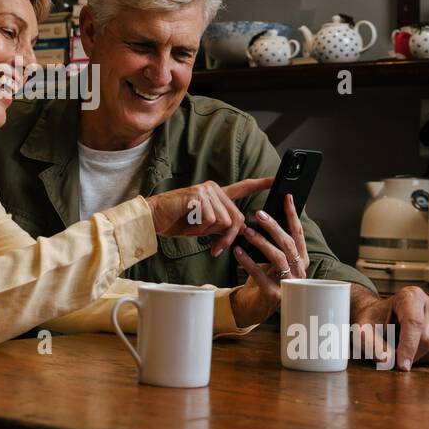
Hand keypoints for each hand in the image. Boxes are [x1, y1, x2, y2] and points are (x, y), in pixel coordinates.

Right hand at [146, 176, 274, 256]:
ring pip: (223, 221)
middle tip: (215, 249)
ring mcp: (206, 191)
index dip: (260, 185)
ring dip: (208, 232)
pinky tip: (187, 223)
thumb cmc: (175, 222)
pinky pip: (210, 220)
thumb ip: (221, 223)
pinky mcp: (198, 196)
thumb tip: (238, 231)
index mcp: (216, 194)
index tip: (275, 180)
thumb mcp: (203, 224)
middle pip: (236, 218)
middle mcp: (213, 189)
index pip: (242, 188)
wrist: (152, 217)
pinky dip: (198, 229)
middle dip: (227, 237)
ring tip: (191, 227)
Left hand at [228, 192, 308, 325]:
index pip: (298, 233)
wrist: (254, 307)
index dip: (293, 215)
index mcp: (301, 260)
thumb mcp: (271, 259)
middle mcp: (299, 272)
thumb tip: (264, 216)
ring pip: (277, 257)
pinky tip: (238, 251)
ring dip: (261, 242)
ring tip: (246, 231)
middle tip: (258, 214)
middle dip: (273, 226)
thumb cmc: (263, 278)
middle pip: (288, 244)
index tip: (287, 197)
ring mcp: (289, 284)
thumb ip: (273, 243)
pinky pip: (260, 275)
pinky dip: (248, 261)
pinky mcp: (274, 295)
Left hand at [351, 285, 428, 369]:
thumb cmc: (374, 321)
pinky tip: (413, 349)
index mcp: (411, 296)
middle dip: (410, 354)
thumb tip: (386, 359)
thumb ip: (370, 344)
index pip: (414, 322)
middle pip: (427, 338)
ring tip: (402, 348)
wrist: (382, 317)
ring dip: (418, 358)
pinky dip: (426, 359)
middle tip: (393, 356)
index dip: (408, 346)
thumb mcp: (363, 330)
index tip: (401, 365)